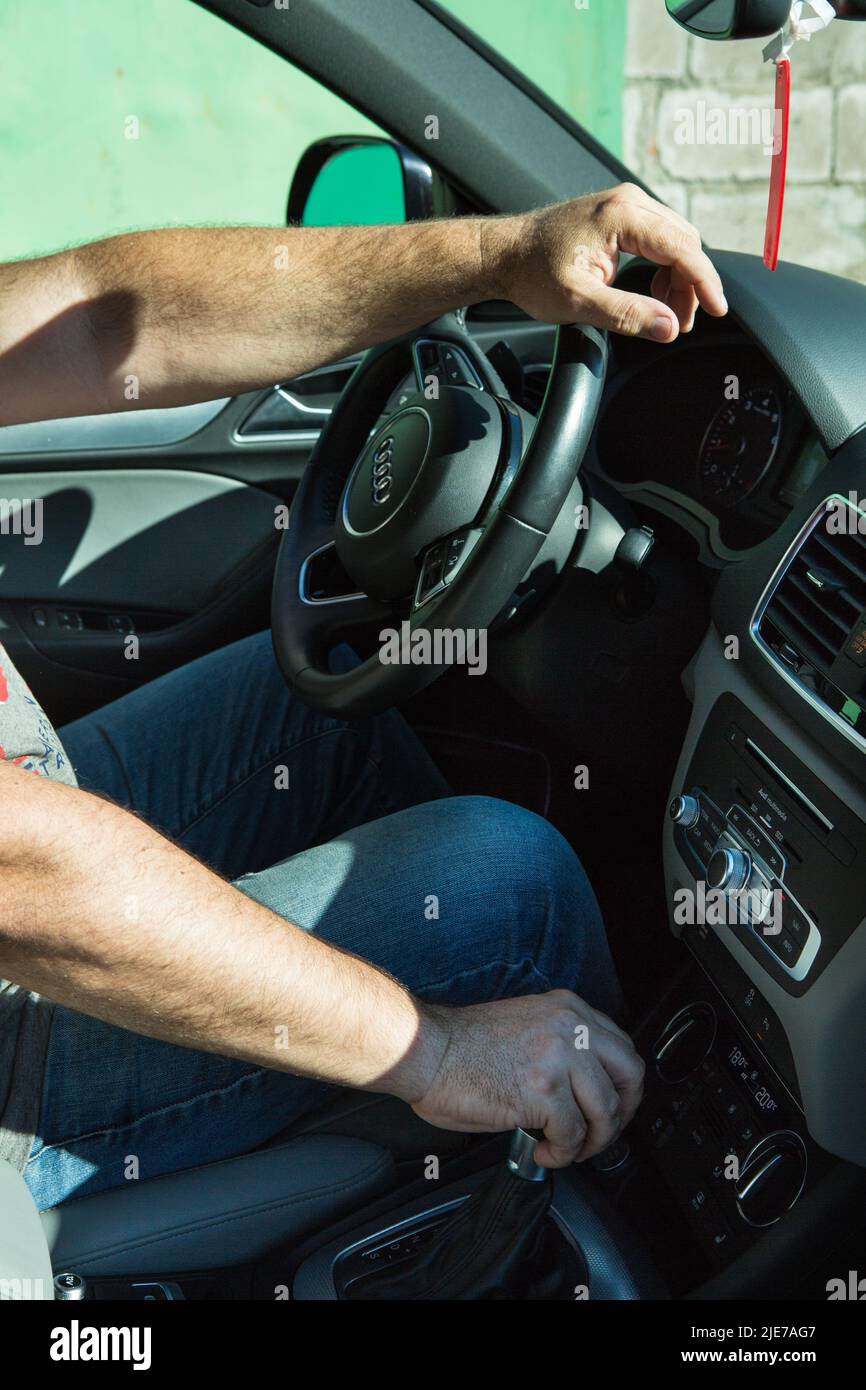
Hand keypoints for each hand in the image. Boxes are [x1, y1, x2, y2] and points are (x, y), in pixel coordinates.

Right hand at [409, 989, 645, 1168]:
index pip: (621, 1047)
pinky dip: (562, 1154)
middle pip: (630, 1074)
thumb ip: (560, 1044)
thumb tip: (582, 1086)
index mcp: (567, 1009)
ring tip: (566, 1148)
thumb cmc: (461, 1045)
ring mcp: (559, 1058)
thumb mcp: (526, 1026)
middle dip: (623, 1112)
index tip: (610, 1105)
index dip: (622, 1085)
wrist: (425, 1050)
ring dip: (591, 1141)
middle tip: (602, 1133)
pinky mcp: (543, 1092)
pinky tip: (543, 1152)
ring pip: (607, 1110)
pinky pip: (572, 1135)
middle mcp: (571, 1027)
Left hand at [484, 183, 726, 343]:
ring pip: (675, 242)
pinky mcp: (621, 216)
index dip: (705, 282)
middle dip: (690, 286)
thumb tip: (667, 327)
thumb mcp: (578, 302)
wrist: (505, 255)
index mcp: (623, 215)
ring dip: (677, 280)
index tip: (718, 309)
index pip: (683, 247)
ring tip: (664, 316)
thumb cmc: (532, 273)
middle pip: (684, 243)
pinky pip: (659, 241)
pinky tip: (651, 296)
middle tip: (679, 324)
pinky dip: (663, 270)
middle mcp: (629, 201)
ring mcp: (626, 205)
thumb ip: (626, 315)